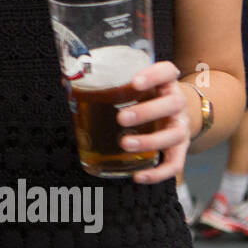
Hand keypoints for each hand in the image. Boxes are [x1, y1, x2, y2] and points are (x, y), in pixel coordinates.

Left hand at [117, 60, 191, 184]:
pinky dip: (158, 173)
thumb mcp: (132, 85)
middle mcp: (177, 102)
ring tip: (125, 144)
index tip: (134, 82)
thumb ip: (105, 82)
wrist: (172, 113)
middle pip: (172, 103)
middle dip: (147, 112)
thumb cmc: (144, 96)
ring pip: (174, 134)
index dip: (154, 75)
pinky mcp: (180, 149)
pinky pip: (175, 164)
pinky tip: (138, 176)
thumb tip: (66, 81)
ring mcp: (181, 126)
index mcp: (165, 82)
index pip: (167, 71)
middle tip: (121, 118)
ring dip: (150, 141)